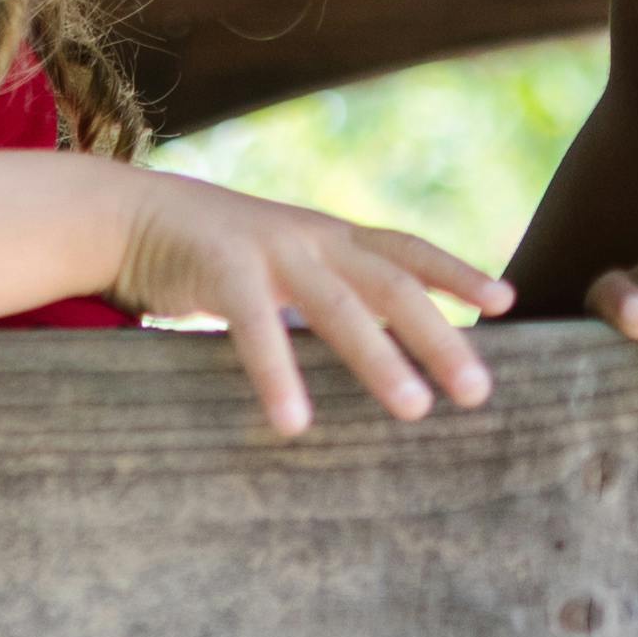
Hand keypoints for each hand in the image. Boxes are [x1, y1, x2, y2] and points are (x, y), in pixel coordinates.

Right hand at [115, 176, 504, 436]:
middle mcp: (313, 237)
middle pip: (392, 285)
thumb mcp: (285, 265)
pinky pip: (255, 326)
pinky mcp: (221, 267)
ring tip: (413, 409)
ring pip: (338, 306)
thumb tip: (384, 348)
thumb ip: (330, 293)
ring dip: (379, 359)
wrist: (132, 214)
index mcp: (332, 236)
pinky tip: (294, 422)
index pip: (407, 252)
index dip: (456, 274)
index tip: (506, 302)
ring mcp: (270, 248)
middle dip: (440, 337)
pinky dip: (278, 374)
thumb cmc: (218, 255)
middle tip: (479, 392)